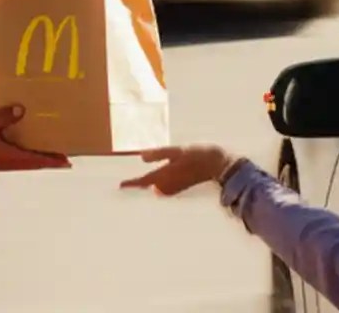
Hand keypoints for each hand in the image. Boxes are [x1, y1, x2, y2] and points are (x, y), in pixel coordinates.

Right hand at [0, 105, 71, 170]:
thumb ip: (3, 117)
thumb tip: (21, 110)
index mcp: (5, 156)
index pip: (34, 160)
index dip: (51, 161)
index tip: (66, 161)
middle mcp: (5, 163)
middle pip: (32, 164)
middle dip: (49, 162)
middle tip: (66, 158)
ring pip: (25, 163)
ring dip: (39, 160)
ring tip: (53, 155)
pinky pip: (17, 160)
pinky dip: (28, 157)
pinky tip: (30, 148)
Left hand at [119, 145, 236, 195]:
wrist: (217, 166)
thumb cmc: (198, 155)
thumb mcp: (177, 151)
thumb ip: (159, 154)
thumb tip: (141, 157)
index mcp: (166, 175)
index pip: (144, 181)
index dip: (132, 183)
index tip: (120, 186)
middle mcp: (169, 184)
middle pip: (148, 186)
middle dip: (137, 185)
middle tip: (124, 185)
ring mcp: (174, 187)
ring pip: (155, 187)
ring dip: (146, 184)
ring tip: (135, 182)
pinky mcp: (180, 186)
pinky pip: (163, 187)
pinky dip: (156, 184)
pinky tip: (153, 181)